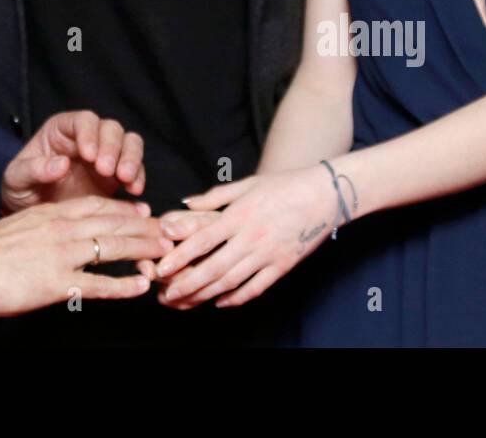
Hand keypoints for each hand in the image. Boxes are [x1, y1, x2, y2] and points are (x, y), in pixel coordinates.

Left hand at [0, 110, 145, 212]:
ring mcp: (105, 156)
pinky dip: (138, 178)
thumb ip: (34, 169)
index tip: (88, 155)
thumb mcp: (17, 179)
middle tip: (106, 170)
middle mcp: (87, 138)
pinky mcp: (116, 177)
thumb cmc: (21, 189)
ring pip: (129, 143)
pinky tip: (134, 191)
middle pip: (111, 128)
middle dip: (112, 147)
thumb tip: (61, 163)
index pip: (83, 120)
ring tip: (126, 179)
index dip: (89, 134)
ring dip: (131, 158)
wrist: (32, 215)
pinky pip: (135, 170)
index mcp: (62, 130)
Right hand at [0, 195, 171, 316]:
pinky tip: (140, 287)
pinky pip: (98, 284)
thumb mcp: (23, 224)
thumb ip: (46, 224)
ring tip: (164, 254)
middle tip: (167, 232)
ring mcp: (63, 255)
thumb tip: (63, 230)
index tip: (144, 211)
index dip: (124, 208)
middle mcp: (63, 229)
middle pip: (113, 224)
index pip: (97, 205)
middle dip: (144, 228)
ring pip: (112, 247)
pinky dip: (122, 285)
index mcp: (53, 213)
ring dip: (142, 251)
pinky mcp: (59, 282)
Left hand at [144, 166, 344, 309]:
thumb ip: (215, 196)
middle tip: (166, 295)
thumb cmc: (283, 185)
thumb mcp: (247, 183)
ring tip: (186, 302)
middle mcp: (252, 237)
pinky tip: (220, 303)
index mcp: (240, 215)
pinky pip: (256, 287)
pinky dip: (236, 298)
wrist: (324, 196)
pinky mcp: (283, 266)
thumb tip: (186, 202)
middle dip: (188, 284)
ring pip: (232, 281)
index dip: (180, 256)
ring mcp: (268, 254)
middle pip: (214, 267)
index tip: (161, 267)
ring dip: (206, 295)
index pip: (203, 240)